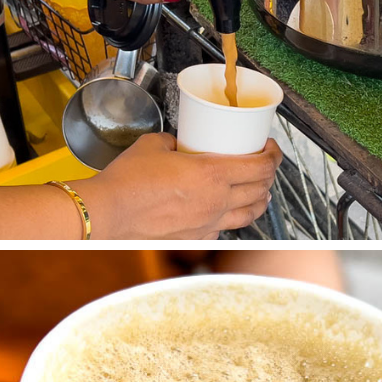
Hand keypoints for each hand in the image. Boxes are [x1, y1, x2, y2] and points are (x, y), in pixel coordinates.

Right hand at [73, 133, 281, 238]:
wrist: (107, 213)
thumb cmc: (126, 182)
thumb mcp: (154, 145)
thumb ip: (175, 143)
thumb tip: (179, 143)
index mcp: (212, 174)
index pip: (262, 166)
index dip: (273, 155)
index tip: (269, 147)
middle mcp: (216, 201)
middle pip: (262, 189)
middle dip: (269, 174)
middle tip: (263, 164)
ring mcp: (208, 223)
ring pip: (251, 214)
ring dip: (260, 199)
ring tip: (257, 191)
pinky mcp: (195, 238)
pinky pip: (224, 228)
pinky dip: (231, 218)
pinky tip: (224, 210)